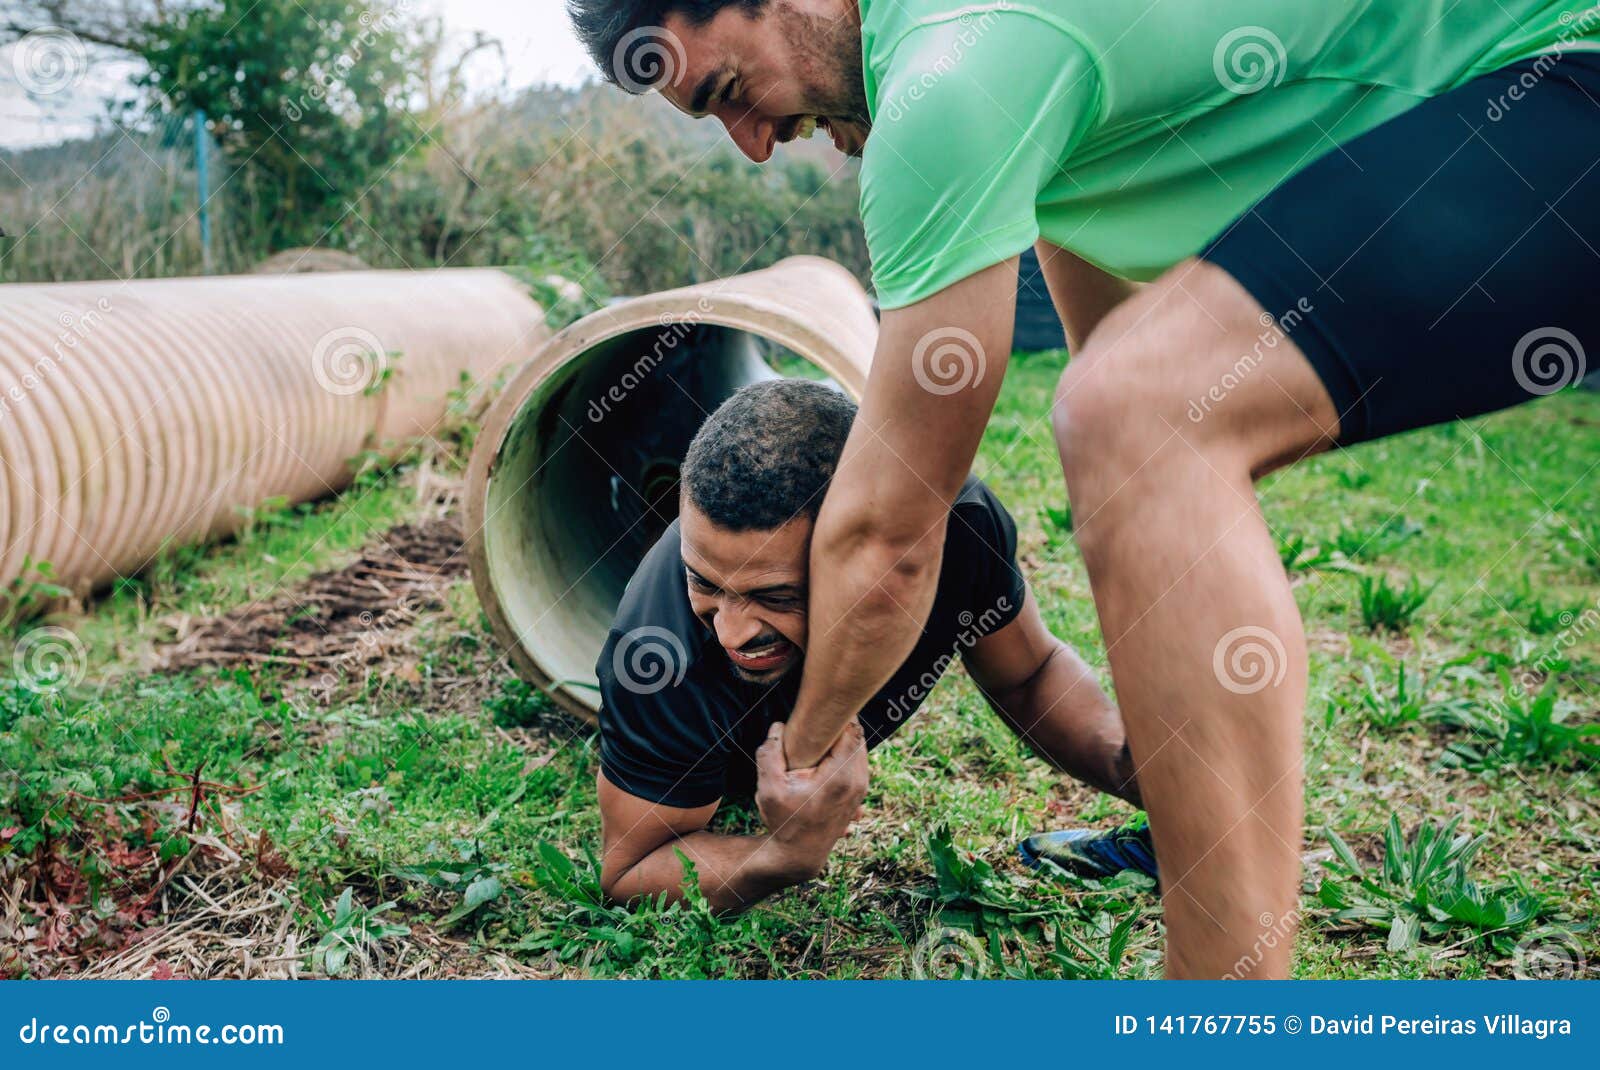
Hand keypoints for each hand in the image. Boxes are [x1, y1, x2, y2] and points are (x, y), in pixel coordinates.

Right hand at [754, 720, 868, 877]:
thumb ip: (770, 753)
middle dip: (840, 726)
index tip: (819, 710)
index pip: (852, 730)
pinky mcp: (859, 795)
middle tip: (816, 722)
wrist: (799, 855)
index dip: (838, 715)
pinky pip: (859, 763)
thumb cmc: (784, 822)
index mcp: (840, 776)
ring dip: (843, 742)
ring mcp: (861, 789)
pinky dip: (846, 756)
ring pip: (860, 750)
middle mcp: (857, 781)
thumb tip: (779, 727)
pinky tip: (825, 760)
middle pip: (858, 737)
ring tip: (818, 741)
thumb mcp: (768, 788)